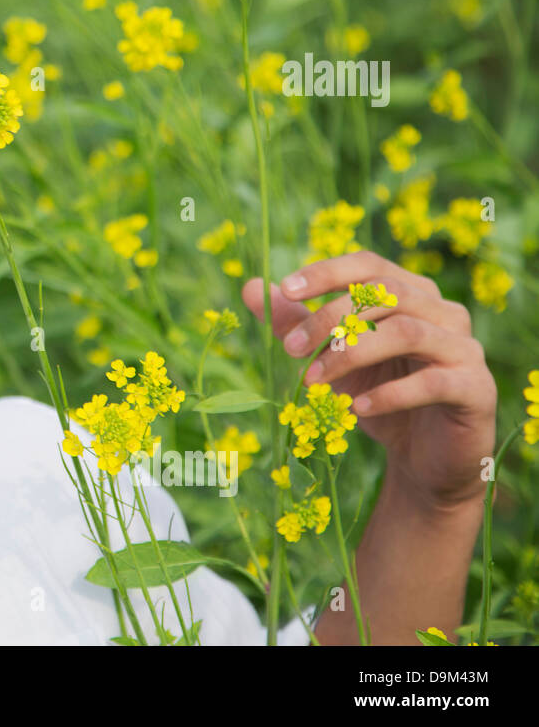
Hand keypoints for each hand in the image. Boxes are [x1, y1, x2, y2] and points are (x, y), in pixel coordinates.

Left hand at [241, 250, 496, 513]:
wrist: (423, 459)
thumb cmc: (377, 397)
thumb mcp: (330, 359)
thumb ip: (296, 324)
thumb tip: (251, 288)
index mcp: (412, 294)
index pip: (369, 266)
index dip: (327, 272)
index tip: (285, 290)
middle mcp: (444, 312)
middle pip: (385, 294)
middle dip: (330, 319)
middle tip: (290, 350)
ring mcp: (465, 348)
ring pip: (407, 331)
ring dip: (352, 353)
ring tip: (313, 381)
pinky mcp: (476, 388)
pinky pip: (433, 382)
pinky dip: (391, 393)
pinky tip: (357, 407)